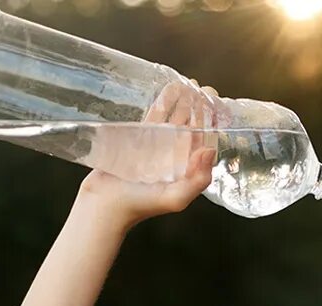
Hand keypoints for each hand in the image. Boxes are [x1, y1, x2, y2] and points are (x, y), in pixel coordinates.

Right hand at [76, 78, 225, 224]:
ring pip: (174, 118)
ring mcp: (156, 146)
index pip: (204, 140)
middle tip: (205, 88)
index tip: (216, 104)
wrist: (105, 205)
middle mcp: (174, 156)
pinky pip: (154, 117)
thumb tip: (208, 150)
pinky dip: (163, 102)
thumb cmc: (140, 206)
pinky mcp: (138, 139)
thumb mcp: (175, 199)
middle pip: (191, 126)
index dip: (212, 122)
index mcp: (186, 168)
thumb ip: (197, 180)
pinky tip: (170, 88)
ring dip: (183, 102)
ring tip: (189, 83)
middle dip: (200, 107)